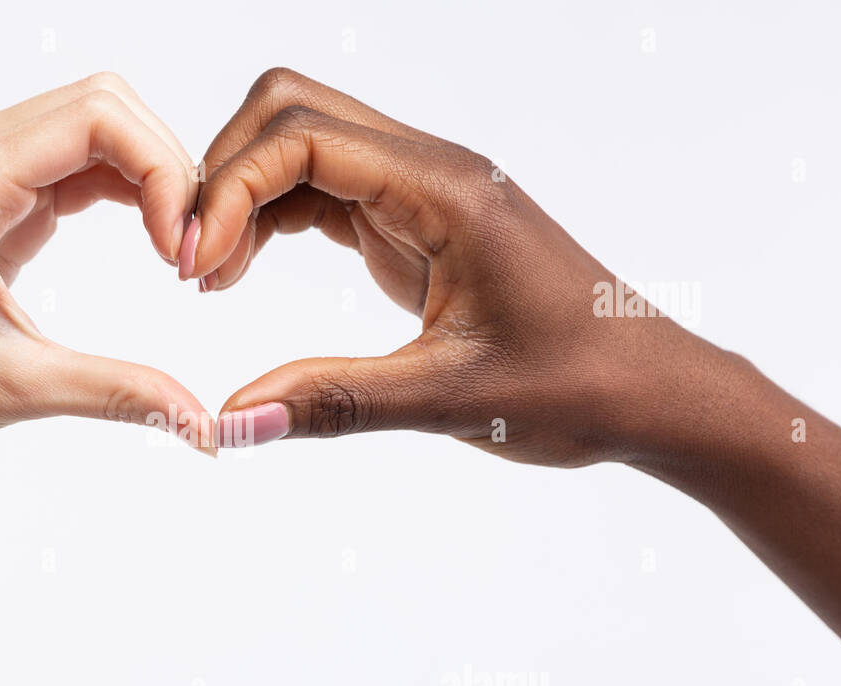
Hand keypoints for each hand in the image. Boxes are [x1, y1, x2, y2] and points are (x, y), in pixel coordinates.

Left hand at [0, 75, 214, 618]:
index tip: (182, 252)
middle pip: (105, 104)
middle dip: (167, 167)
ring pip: (94, 123)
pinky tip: (148, 240)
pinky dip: (123, 188)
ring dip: (150, 174)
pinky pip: (74, 158)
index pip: (99, 117)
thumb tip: (207, 427)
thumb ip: (123, 394)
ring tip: (175, 248)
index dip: (164, 172)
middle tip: (190, 249)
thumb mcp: (20, 389)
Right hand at [188, 68, 728, 463]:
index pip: (304, 136)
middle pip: (293, 110)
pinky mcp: (414, 224)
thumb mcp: (449, 400)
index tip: (194, 266)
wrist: (650, 388)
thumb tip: (233, 420)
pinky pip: (324, 190)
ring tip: (208, 274)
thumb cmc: (579, 384)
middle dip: (223, 171)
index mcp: (445, 191)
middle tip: (190, 261)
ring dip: (242, 194)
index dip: (229, 189)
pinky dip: (272, 218)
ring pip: (303, 144)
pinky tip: (245, 270)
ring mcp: (421, 192)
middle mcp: (431, 171)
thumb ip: (334, 404)